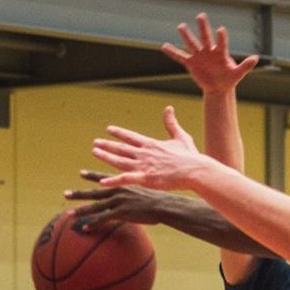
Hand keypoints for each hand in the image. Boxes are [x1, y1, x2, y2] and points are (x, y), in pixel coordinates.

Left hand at [64, 170, 167, 230]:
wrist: (163, 205)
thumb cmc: (157, 199)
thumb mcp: (143, 190)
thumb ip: (133, 192)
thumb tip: (131, 197)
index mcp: (122, 184)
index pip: (103, 178)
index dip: (91, 175)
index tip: (80, 173)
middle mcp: (117, 191)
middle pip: (94, 193)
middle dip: (78, 194)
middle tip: (65, 194)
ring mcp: (118, 202)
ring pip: (95, 207)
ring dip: (81, 211)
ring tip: (69, 214)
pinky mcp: (121, 212)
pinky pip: (104, 218)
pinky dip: (94, 223)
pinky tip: (85, 227)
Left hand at [93, 106, 207, 190]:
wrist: (195, 170)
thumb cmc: (190, 156)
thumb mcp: (181, 136)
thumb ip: (171, 123)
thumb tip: (168, 108)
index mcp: (151, 144)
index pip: (131, 136)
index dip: (119, 133)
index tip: (109, 129)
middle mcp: (144, 153)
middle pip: (121, 148)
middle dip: (107, 145)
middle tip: (95, 143)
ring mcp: (144, 166)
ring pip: (119, 161)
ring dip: (106, 157)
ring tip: (95, 153)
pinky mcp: (146, 178)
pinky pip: (126, 179)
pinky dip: (114, 180)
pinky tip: (103, 182)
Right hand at [162, 13, 258, 93]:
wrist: (219, 87)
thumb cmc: (229, 78)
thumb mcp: (238, 73)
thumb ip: (246, 65)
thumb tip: (256, 58)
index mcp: (221, 52)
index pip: (221, 42)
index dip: (221, 37)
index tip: (221, 30)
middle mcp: (209, 51)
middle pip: (206, 37)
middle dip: (203, 27)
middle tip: (201, 15)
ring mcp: (200, 56)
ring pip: (192, 43)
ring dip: (187, 35)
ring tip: (181, 26)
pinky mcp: (192, 63)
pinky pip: (180, 57)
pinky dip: (172, 52)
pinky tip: (164, 46)